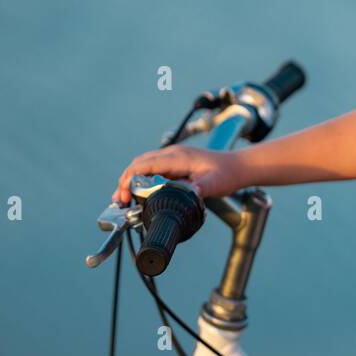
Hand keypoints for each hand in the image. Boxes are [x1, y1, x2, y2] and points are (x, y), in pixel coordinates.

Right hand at [113, 146, 243, 204]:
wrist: (236, 167)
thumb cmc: (226, 173)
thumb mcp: (214, 183)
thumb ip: (199, 188)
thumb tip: (186, 194)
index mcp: (178, 157)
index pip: (146, 164)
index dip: (130, 177)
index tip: (123, 193)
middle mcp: (172, 155)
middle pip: (139, 164)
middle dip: (125, 181)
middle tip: (119, 201)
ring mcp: (172, 159)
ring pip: (143, 166)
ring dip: (131, 181)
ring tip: (122, 199)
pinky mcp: (174, 165)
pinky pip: (151, 170)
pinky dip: (140, 180)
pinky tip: (137, 193)